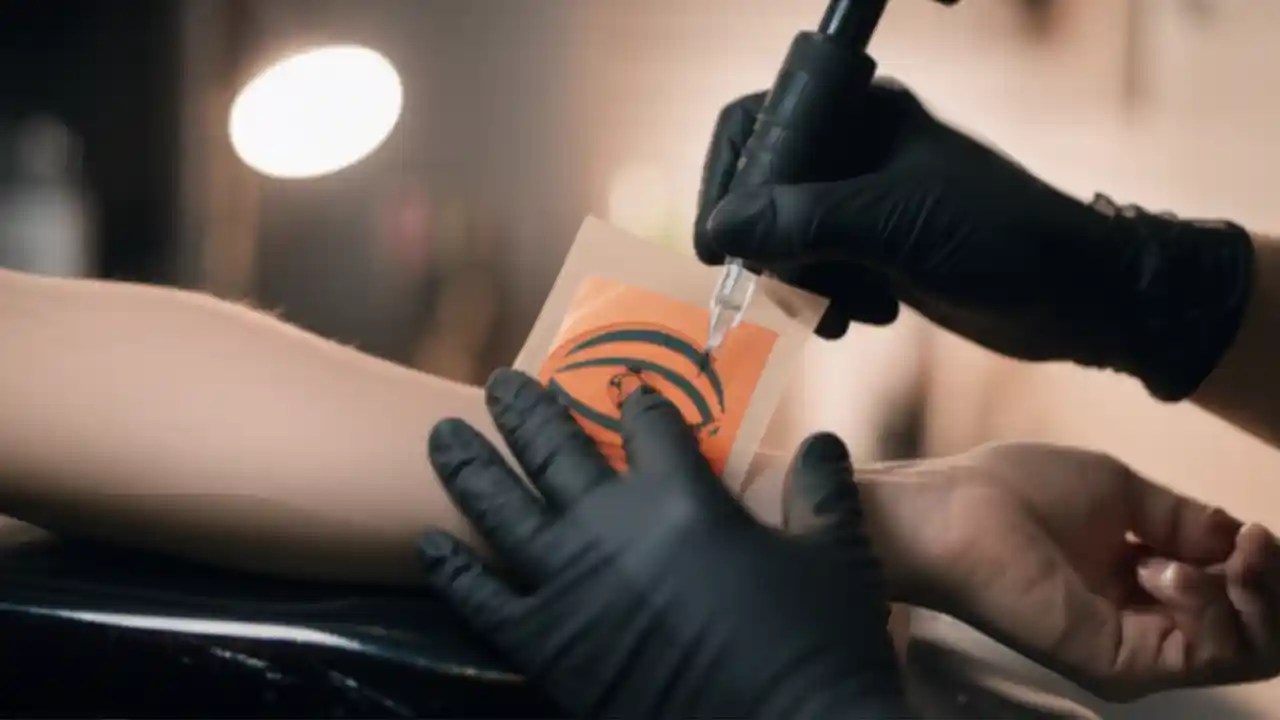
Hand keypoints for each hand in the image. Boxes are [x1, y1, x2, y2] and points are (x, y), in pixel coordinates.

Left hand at [418, 369, 906, 718]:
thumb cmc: (820, 645)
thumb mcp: (838, 556)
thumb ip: (823, 491)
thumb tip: (825, 441)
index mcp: (683, 497)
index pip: (649, 424)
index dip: (639, 399)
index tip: (626, 387)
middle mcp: (614, 528)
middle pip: (555, 447)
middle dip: (526, 409)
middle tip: (501, 382)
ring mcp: (570, 586)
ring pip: (501, 509)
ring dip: (469, 466)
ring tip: (442, 433)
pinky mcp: (547, 647)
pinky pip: (483, 601)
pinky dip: (452, 571)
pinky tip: (427, 545)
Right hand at [695, 82, 1253, 400]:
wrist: (1077, 296)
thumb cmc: (997, 239)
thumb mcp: (893, 224)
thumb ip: (802, 223)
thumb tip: (718, 232)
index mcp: (860, 114)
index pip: (755, 126)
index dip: (726, 181)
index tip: (719, 247)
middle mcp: (854, 151)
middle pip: (762, 192)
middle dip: (772, 251)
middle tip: (795, 288)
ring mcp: (863, 203)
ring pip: (786, 242)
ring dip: (805, 285)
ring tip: (846, 312)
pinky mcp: (875, 249)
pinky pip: (819, 273)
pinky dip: (832, 301)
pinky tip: (870, 315)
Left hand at [875, 442, 1279, 699]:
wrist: (955, 510)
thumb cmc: (1018, 492)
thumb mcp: (1123, 493)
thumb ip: (1188, 522)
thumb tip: (1245, 536)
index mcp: (1143, 586)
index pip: (1236, 599)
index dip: (1261, 566)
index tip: (1258, 532)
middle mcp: (1144, 628)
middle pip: (1255, 635)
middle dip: (1272, 585)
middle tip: (1254, 545)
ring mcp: (1133, 654)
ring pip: (1246, 650)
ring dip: (1249, 592)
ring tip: (1196, 552)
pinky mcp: (1119, 666)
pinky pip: (1207, 653)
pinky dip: (1208, 603)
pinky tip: (1165, 566)